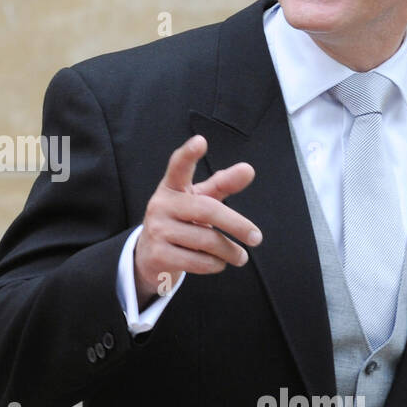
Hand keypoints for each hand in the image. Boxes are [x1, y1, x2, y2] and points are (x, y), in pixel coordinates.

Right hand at [133, 135, 261, 305]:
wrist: (149, 256)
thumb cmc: (181, 221)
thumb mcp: (199, 200)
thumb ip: (222, 185)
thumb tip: (248, 169)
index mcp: (172, 186)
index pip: (179, 166)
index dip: (189, 154)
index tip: (200, 141)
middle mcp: (160, 204)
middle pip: (208, 210)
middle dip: (237, 225)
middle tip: (257, 237)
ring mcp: (157, 230)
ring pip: (206, 240)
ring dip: (229, 251)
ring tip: (240, 256)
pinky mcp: (157, 255)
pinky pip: (197, 261)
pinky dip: (215, 264)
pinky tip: (218, 263)